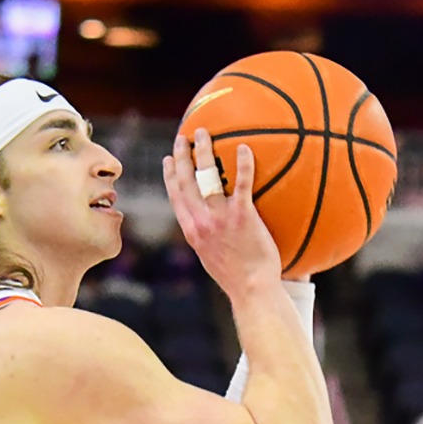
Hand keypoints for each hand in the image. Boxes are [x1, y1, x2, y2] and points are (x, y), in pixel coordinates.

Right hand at [162, 127, 281, 299]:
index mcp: (192, 230)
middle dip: (183, 155)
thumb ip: (208, 238)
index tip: (170, 159)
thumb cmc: (237, 278)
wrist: (252, 290)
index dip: (171, 175)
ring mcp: (220, 218)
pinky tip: (244, 148)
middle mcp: (201, 222)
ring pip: (207, 177)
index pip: (176, 197)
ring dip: (203, 152)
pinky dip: (242, 164)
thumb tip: (211, 226)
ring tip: (205, 134)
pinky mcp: (242, 216)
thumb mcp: (212, 258)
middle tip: (185, 137)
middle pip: (186, 181)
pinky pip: (242, 184)